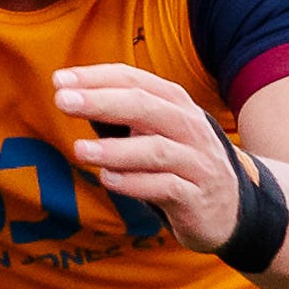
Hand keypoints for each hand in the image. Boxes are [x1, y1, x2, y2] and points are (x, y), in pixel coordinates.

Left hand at [56, 62, 245, 253]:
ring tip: (79, 150)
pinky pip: (166, 187)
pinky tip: (108, 180)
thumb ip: (122, 118)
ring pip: (157, 149)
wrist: (229, 210)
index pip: (135, 81)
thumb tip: (74, 97)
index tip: (60, 79)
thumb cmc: (178, 165)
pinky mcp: (197, 197)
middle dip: (102, 101)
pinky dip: (135, 183)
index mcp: (176, 104)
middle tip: (63, 101)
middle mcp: (190, 127)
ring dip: (115, 149)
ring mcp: (197, 162)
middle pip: (146, 107)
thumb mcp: (155, 133)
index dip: (97, 77)